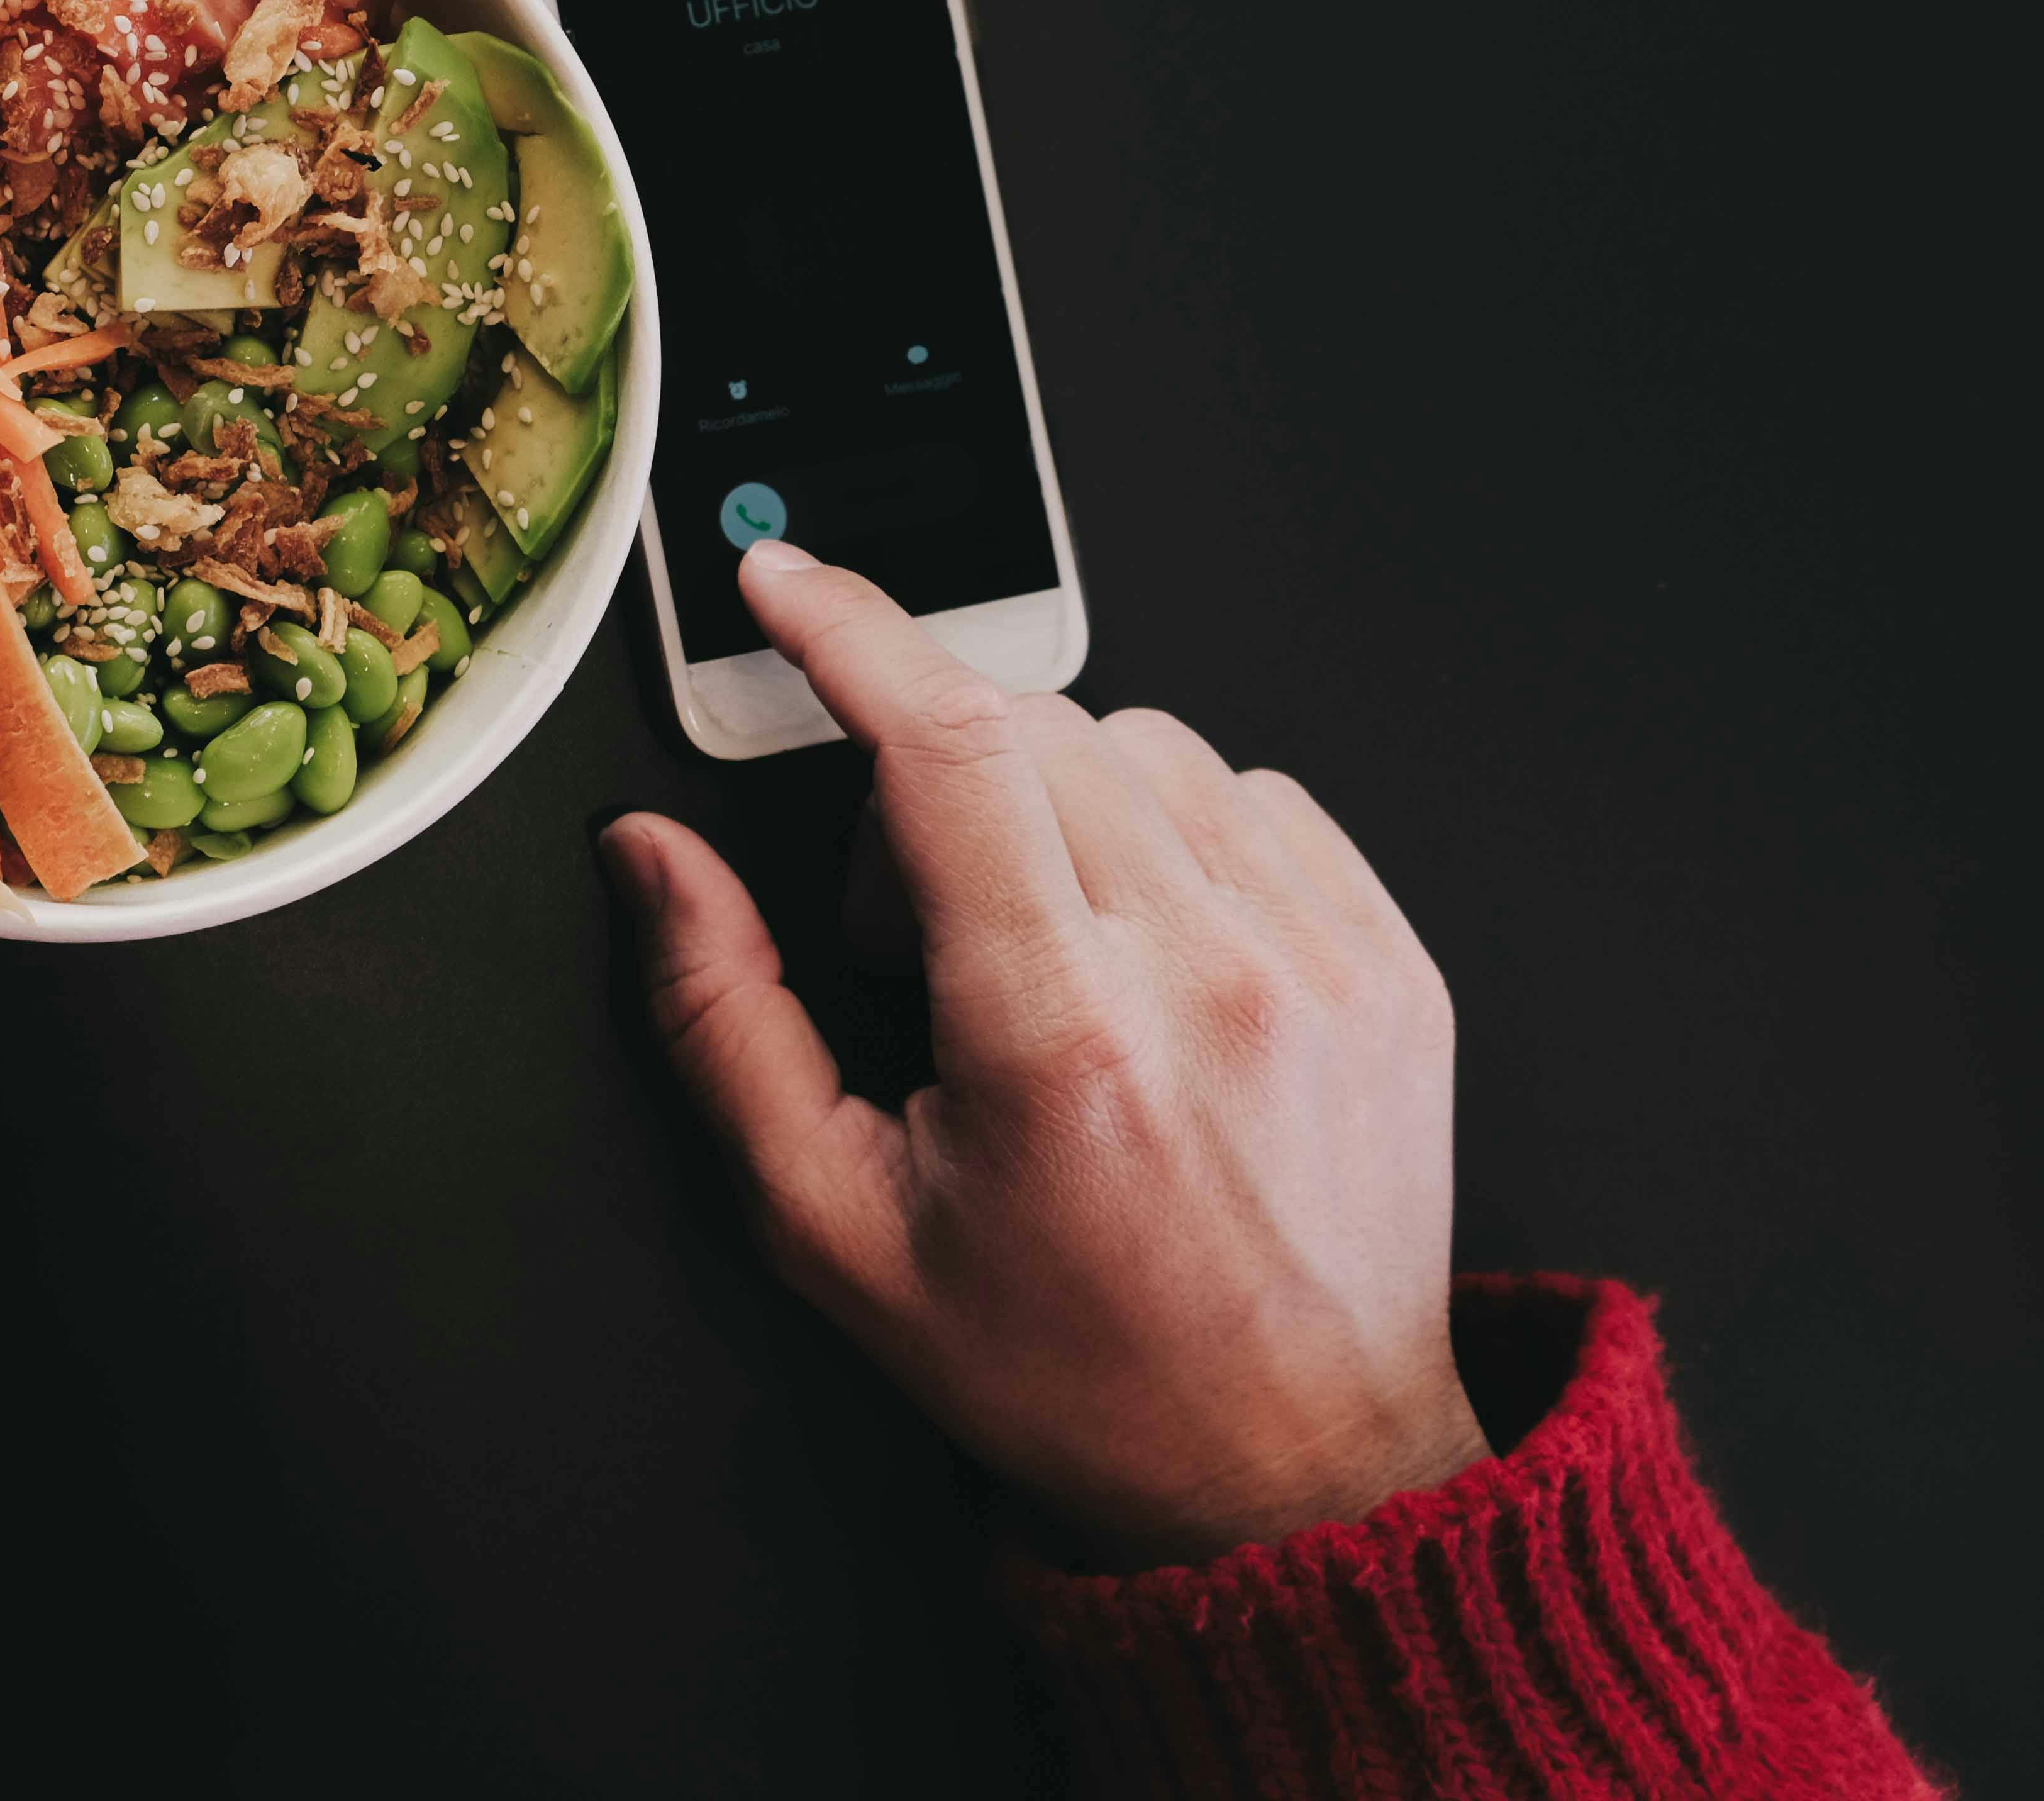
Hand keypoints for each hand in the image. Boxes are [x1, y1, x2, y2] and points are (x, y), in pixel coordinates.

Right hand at [605, 542, 1489, 1568]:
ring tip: (1043, 953)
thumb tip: (652, 856)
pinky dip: (1170, 832)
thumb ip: (724, 1018)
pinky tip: (1144, 949)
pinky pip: (1254, 793)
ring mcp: (1319, 957)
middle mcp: (1205, 972)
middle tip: (918, 941)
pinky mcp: (1391, 960)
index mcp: (1059, 1033)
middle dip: (929, 785)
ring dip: (1054, 801)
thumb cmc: (1062, 1359)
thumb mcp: (829, 1222)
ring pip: (1143, 741)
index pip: (945, 742)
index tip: (783, 580)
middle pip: (1030, 728)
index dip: (848, 629)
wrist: (1294, 1464)